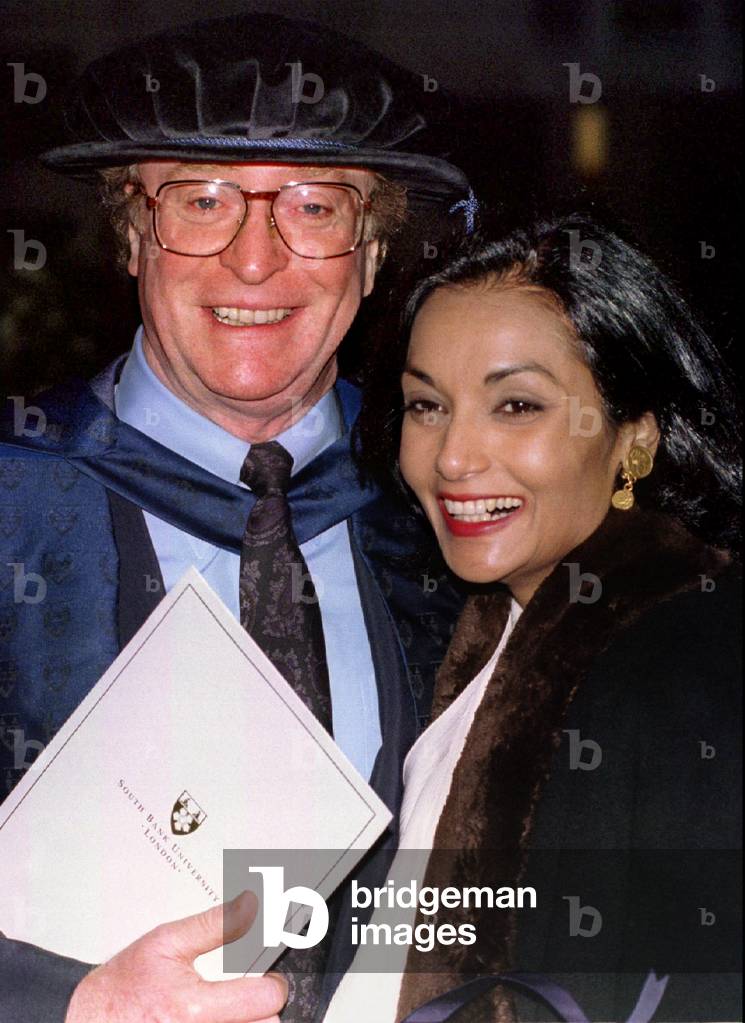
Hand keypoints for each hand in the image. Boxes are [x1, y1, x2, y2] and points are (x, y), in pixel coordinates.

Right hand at [65, 891, 287, 1021]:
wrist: (86, 1020)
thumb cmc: (122, 986)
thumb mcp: (166, 942)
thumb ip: (214, 925)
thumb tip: (250, 905)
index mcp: (193, 1008)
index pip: (264, 1000)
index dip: (273, 985)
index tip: (268, 981)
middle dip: (263, 1011)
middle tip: (250, 998)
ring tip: (233, 1012)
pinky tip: (219, 1020)